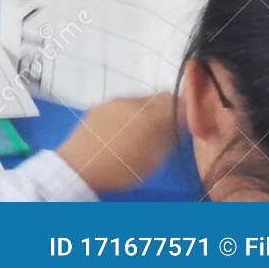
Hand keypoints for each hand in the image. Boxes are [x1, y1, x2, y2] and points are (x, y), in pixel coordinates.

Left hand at [55, 93, 177, 195]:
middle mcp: (131, 102)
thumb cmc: (119, 169)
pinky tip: (127, 129)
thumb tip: (178, 125)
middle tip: (170, 128)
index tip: (189, 124)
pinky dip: (133, 112)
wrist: (79, 166)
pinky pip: (124, 103)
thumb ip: (167, 138)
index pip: (177, 102)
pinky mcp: (100, 105)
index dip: (187, 112)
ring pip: (142, 100)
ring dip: (150, 111)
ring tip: (147, 131)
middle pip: (159, 98)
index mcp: (147, 116)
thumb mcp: (152, 160)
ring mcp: (113, 101)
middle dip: (169, 110)